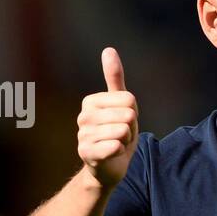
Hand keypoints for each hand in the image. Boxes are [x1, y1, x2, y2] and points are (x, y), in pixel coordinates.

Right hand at [78, 47, 139, 188]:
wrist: (109, 166)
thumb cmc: (117, 133)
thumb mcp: (121, 104)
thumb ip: (115, 78)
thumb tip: (108, 49)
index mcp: (91, 101)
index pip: (129, 100)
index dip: (133, 114)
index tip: (123, 122)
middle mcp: (83, 116)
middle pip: (128, 115)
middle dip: (130, 128)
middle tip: (121, 136)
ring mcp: (83, 135)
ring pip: (123, 131)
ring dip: (126, 141)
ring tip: (116, 144)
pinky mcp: (87, 153)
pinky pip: (115, 146)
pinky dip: (120, 152)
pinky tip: (111, 154)